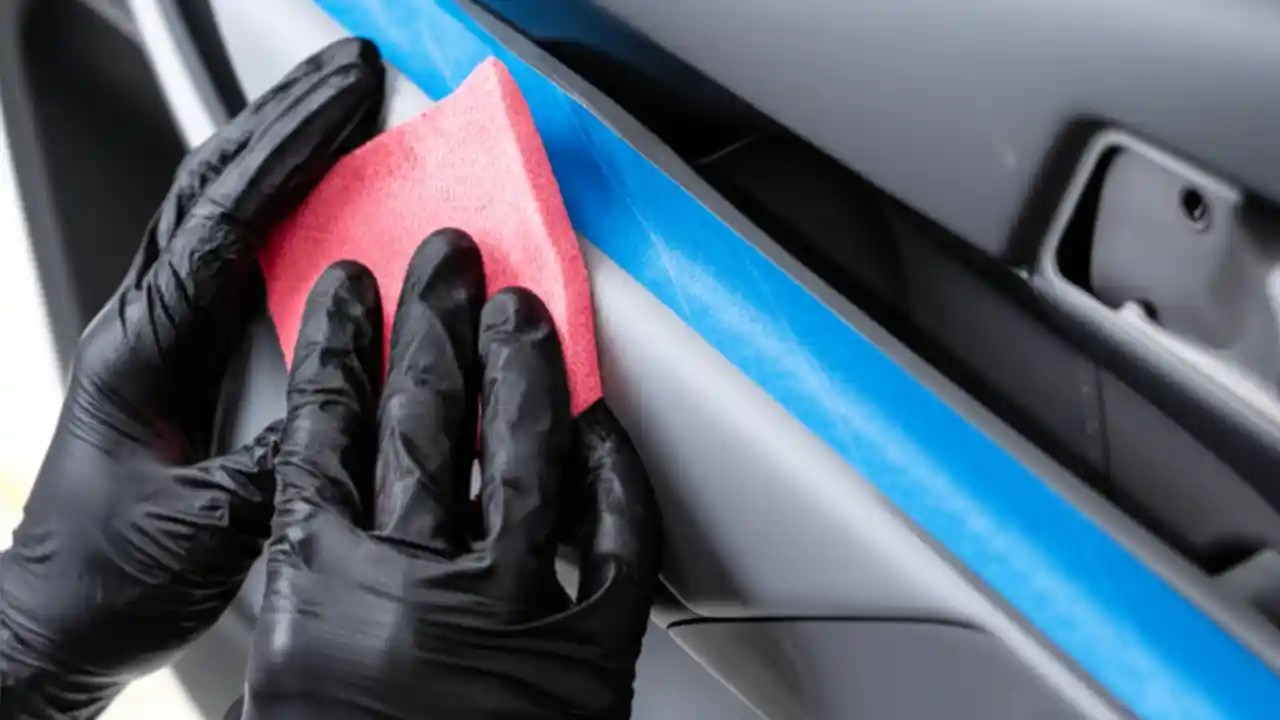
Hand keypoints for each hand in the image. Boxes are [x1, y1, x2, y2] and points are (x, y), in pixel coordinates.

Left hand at [0, 38, 383, 717]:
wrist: (61, 614)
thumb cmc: (109, 573)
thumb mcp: (206, 526)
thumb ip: (286, 462)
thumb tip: (366, 403)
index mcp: (141, 346)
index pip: (225, 220)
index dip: (292, 151)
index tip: (349, 98)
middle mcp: (147, 322)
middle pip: (214, 183)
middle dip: (287, 118)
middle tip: (354, 72)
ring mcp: (165, 331)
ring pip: (222, 206)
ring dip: (282, 147)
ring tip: (342, 107)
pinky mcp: (191, 353)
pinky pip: (241, 255)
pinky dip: (286, 205)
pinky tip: (326, 195)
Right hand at [240, 231, 661, 718]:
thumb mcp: (298, 684)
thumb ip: (322, 598)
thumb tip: (338, 516)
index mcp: (320, 596)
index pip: (320, 435)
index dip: (334, 351)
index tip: (346, 295)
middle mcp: (410, 588)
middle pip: (420, 420)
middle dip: (436, 327)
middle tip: (448, 262)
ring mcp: (507, 614)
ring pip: (516, 456)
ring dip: (521, 371)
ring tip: (522, 310)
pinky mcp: (589, 655)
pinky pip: (614, 539)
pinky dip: (615, 477)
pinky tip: (607, 428)